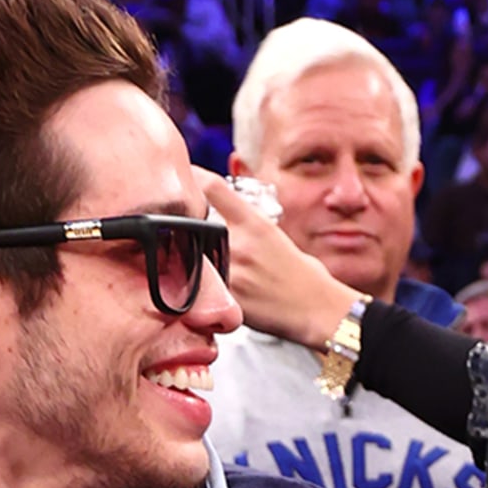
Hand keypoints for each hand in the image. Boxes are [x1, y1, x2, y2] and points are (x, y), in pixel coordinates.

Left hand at [193, 167, 363, 348]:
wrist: (317, 309)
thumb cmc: (300, 275)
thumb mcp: (274, 236)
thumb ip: (244, 223)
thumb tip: (217, 214)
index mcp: (254, 223)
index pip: (211, 187)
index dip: (190, 177)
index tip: (181, 178)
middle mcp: (240, 242)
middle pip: (190, 219)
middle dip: (178, 221)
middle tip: (170, 221)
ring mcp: (230, 270)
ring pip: (186, 253)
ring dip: (180, 253)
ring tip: (179, 257)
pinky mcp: (225, 298)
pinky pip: (196, 286)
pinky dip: (190, 283)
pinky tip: (193, 284)